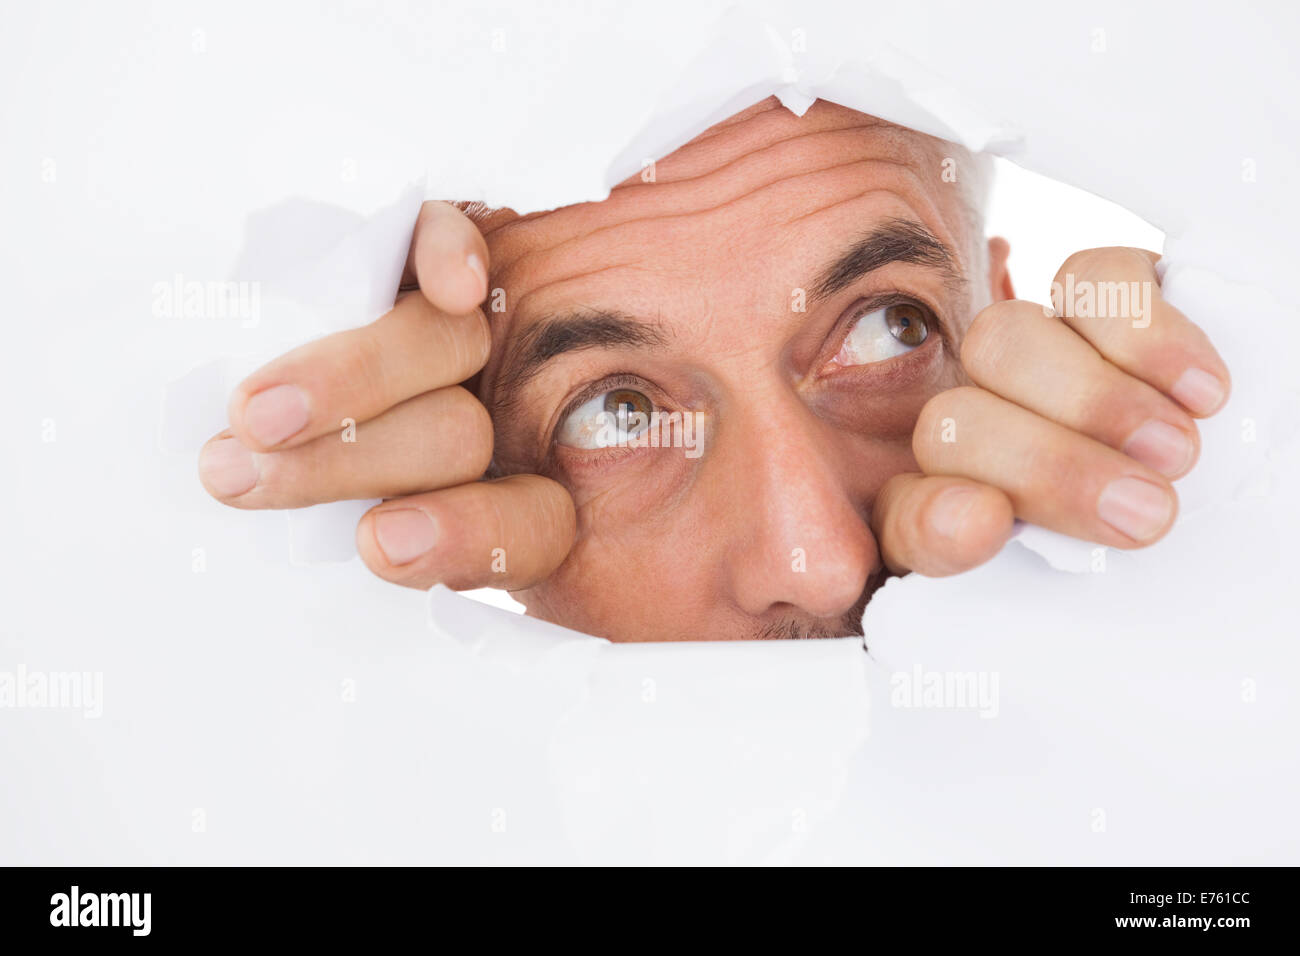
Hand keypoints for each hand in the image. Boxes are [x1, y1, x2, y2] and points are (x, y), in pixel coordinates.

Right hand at [198, 201, 575, 589]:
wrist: (165, 378)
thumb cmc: (239, 461)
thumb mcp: (267, 509)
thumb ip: (300, 527)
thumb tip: (338, 548)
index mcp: (475, 501)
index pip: (525, 529)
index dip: (469, 537)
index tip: (379, 541)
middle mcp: (473, 422)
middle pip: (458, 438)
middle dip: (347, 460)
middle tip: (238, 471)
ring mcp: (452, 335)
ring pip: (449, 347)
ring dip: (353, 380)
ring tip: (252, 413)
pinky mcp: (418, 252)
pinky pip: (452, 238)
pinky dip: (449, 254)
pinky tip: (452, 283)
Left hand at [870, 246, 1229, 575]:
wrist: (1226, 470)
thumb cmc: (1142, 537)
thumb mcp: (1071, 573)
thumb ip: (992, 555)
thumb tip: (979, 517)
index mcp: (952, 513)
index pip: (908, 516)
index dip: (938, 520)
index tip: (991, 521)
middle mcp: (972, 425)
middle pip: (954, 420)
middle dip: (1050, 465)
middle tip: (1146, 507)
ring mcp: (1026, 351)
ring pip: (1003, 339)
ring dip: (1096, 400)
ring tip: (1176, 452)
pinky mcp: (1096, 292)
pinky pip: (1093, 278)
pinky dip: (1151, 335)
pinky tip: (1199, 393)